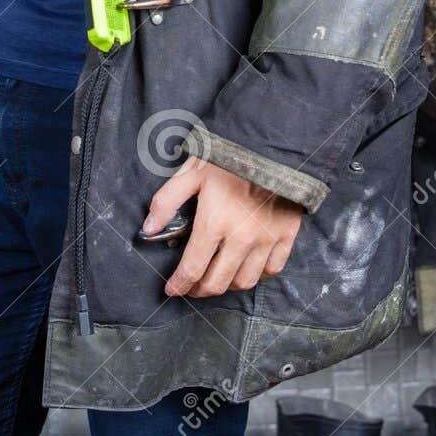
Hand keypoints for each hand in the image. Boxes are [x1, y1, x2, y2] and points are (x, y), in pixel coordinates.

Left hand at [142, 154, 302, 298]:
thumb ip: (167, 201)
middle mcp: (241, 238)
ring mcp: (266, 240)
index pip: (192, 268)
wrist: (273, 144)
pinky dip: (257, 275)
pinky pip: (272, 270)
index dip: (179, 284)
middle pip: (217, 283)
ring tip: (216, 278)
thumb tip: (149, 229)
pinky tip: (245, 267)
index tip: (172, 290)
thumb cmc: (230, 156)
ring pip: (244, 282)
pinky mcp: (286, 236)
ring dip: (227, 285)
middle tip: (191, 287)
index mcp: (214, 222)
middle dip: (199, 290)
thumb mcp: (191, 172)